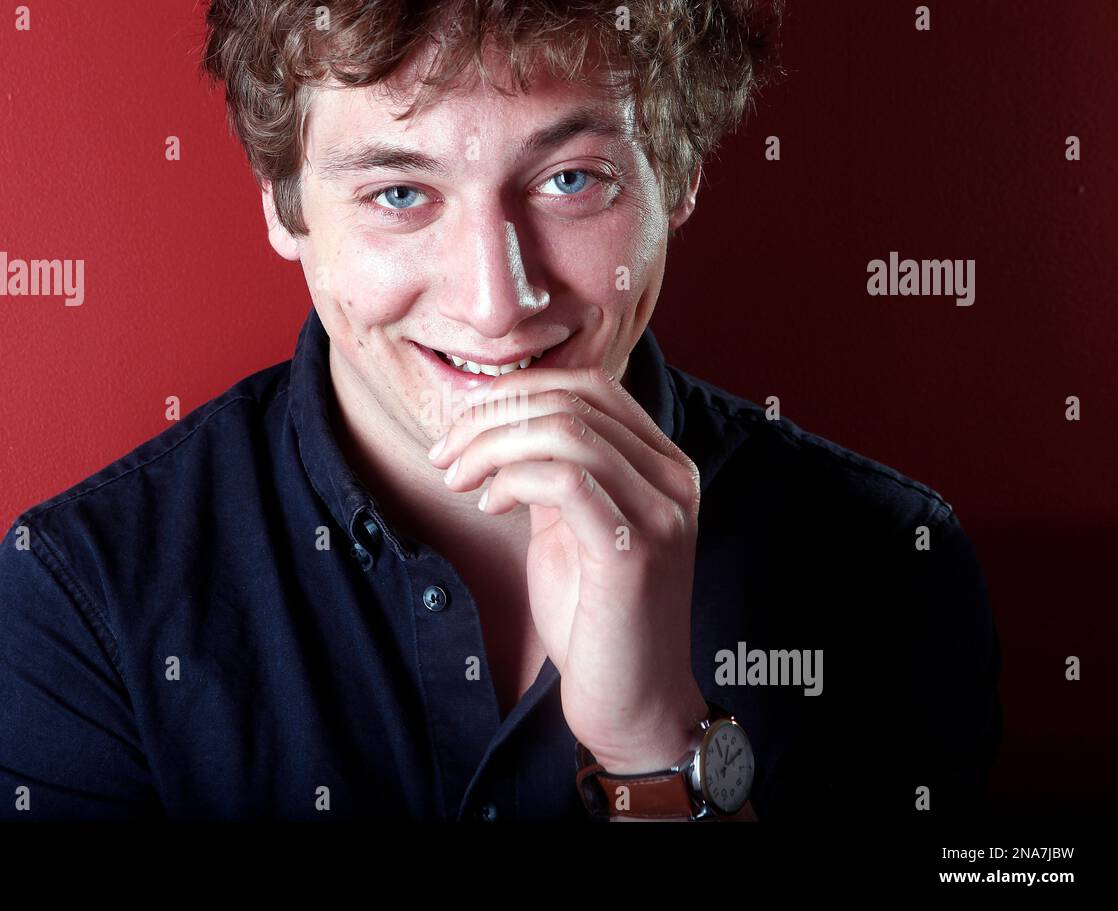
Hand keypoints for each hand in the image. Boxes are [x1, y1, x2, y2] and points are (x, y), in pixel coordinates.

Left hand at [428, 366, 707, 772]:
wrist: (632, 702)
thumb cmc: (595, 618)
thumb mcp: (570, 527)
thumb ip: (553, 474)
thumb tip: (501, 426)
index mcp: (662, 465)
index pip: (592, 386)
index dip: (518, 390)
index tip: (464, 424)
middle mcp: (672, 479)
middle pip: (574, 401)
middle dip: (491, 417)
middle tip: (445, 454)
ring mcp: (661, 512)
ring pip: (566, 432)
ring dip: (492, 446)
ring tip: (457, 478)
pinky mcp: (635, 549)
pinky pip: (566, 480)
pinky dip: (514, 480)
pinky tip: (490, 505)